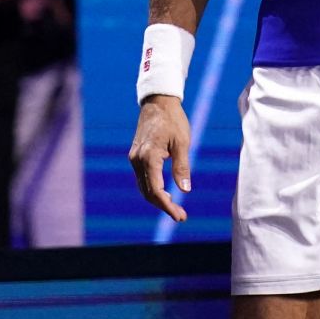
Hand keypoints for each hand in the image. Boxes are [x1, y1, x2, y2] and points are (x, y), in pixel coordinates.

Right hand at [128, 95, 191, 221]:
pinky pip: (142, 178)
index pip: (156, 190)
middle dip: (163, 206)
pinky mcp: (136, 156)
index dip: (167, 206)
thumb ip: (182, 167)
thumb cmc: (173, 120)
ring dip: (157, 199)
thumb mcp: (182, 142)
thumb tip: (185, 191)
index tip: (180, 216)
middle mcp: (137, 160)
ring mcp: (134, 158)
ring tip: (175, 207)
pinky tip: (165, 193)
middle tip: (180, 215)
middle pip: (148, 192)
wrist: (158, 102)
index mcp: (149, 157)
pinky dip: (152, 188)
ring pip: (143, 186)